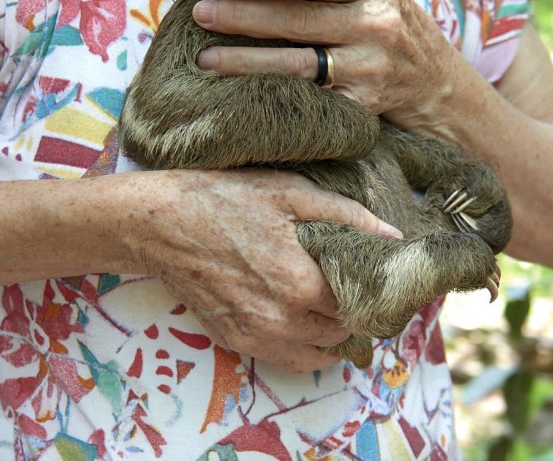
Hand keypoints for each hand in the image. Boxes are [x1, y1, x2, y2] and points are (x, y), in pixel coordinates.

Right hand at [129, 168, 400, 372]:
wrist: (159, 224)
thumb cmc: (224, 199)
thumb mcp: (289, 192)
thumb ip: (347, 216)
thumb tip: (393, 236)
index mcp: (300, 282)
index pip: (363, 304)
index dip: (377, 290)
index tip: (380, 275)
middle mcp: (281, 320)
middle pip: (344, 331)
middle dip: (357, 310)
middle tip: (357, 284)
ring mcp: (256, 336)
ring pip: (320, 353)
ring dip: (333, 333)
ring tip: (333, 303)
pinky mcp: (236, 342)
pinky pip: (288, 359)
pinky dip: (305, 346)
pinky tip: (304, 317)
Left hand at [192, 0, 461, 134]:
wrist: (447, 93)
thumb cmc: (401, 38)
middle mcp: (376, 22)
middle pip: (297, 18)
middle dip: (242, 16)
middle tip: (200, 12)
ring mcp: (371, 66)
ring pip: (296, 63)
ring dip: (245, 62)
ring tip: (206, 59)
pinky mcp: (365, 104)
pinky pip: (309, 98)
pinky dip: (274, 96)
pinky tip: (243, 95)